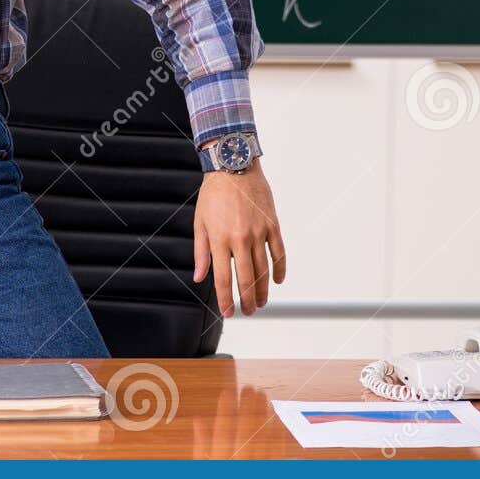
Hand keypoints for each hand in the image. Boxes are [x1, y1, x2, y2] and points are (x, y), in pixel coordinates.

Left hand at [192, 155, 285, 316]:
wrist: (233, 166)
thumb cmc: (213, 194)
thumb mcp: (200, 223)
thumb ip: (201, 253)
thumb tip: (199, 277)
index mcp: (220, 240)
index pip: (223, 279)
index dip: (226, 299)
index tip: (228, 312)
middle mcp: (240, 239)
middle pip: (246, 279)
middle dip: (246, 300)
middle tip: (248, 312)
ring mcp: (259, 232)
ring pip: (264, 270)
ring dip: (263, 290)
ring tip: (261, 302)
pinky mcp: (272, 224)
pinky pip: (279, 252)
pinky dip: (280, 269)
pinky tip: (277, 280)